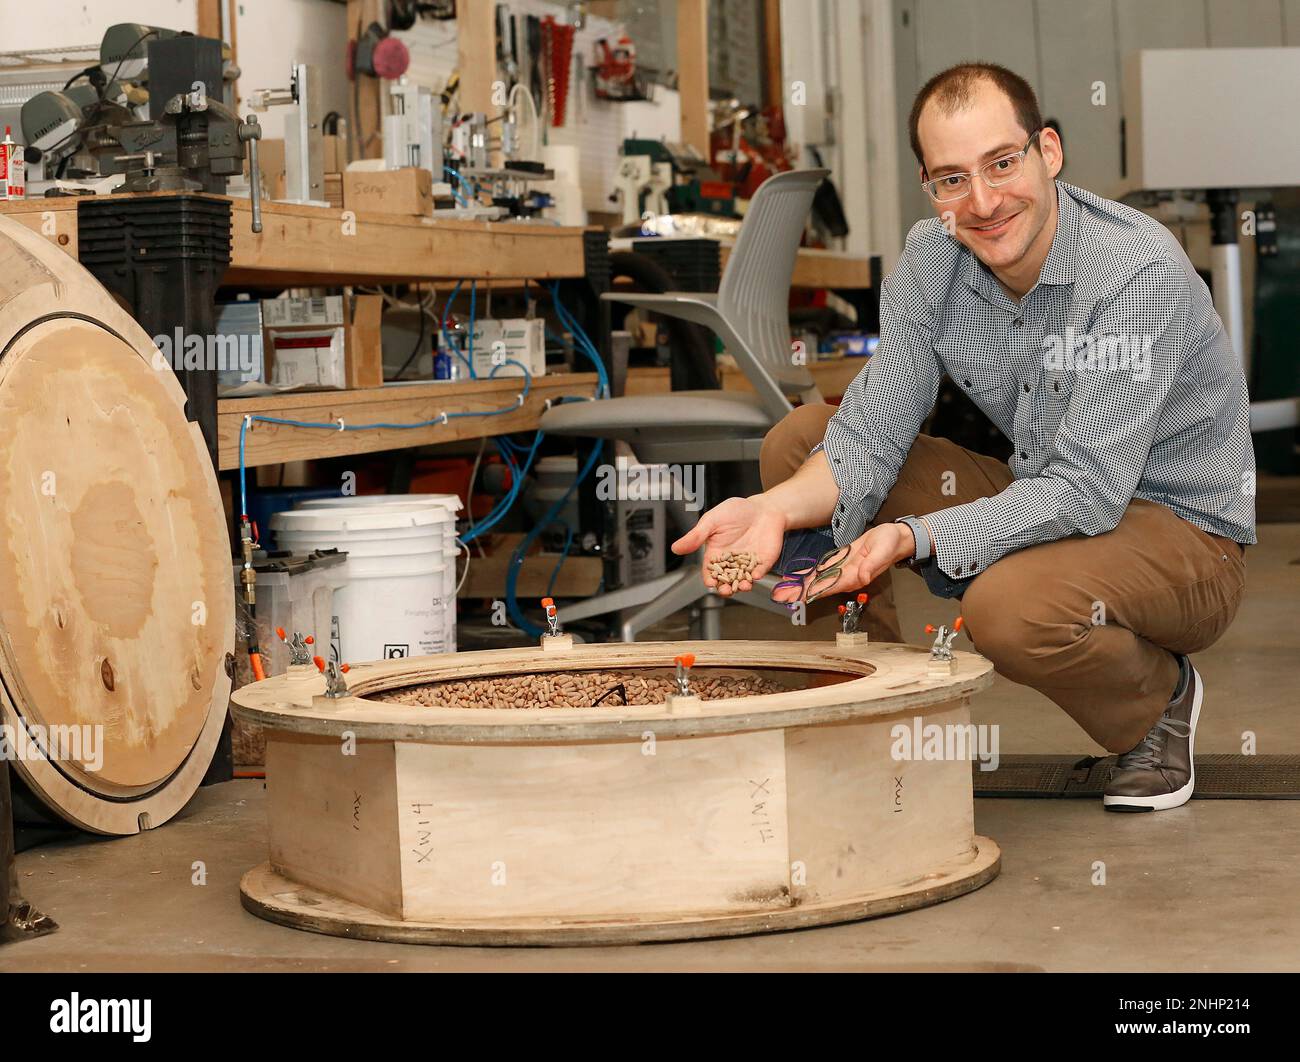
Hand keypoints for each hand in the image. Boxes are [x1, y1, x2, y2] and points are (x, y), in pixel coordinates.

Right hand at [671, 495, 787, 595]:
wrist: (762, 507)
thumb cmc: (736, 511)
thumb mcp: (711, 521)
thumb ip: (696, 536)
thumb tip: (675, 548)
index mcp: (716, 554)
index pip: (710, 572)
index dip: (710, 579)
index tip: (710, 582)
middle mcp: (732, 561)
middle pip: (726, 581)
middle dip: (725, 588)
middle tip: (725, 590)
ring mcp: (748, 563)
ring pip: (742, 580)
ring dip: (742, 585)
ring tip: (742, 586)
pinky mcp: (763, 562)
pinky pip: (760, 571)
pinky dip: (757, 575)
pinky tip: (755, 575)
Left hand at [770, 522, 915, 606]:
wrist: (894, 538)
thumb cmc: (891, 543)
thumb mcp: (883, 550)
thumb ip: (873, 564)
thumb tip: (863, 577)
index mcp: (855, 576)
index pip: (830, 587)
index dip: (813, 592)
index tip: (797, 598)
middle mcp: (846, 577)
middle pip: (819, 587)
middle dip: (800, 593)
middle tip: (780, 597)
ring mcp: (842, 571)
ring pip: (818, 582)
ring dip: (800, 587)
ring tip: (782, 591)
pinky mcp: (840, 563)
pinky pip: (821, 572)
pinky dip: (808, 576)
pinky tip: (796, 579)